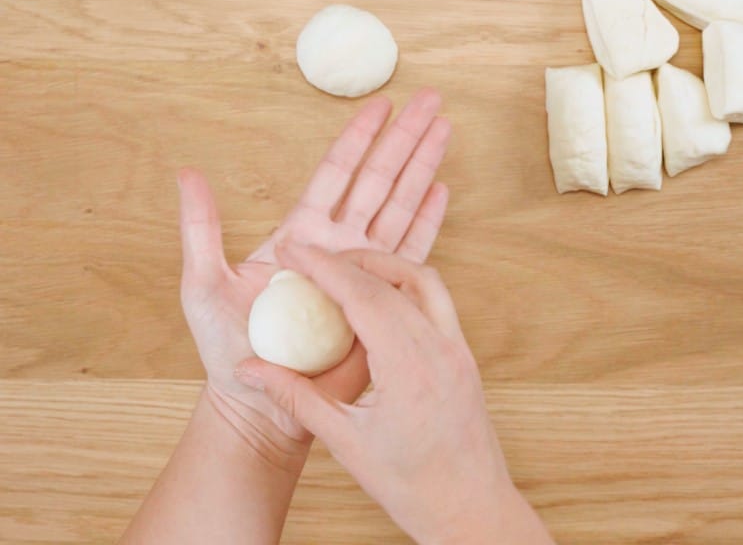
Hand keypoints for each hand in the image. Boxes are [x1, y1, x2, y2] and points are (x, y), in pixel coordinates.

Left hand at [177, 89, 450, 452]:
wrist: (259, 403)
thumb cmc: (229, 346)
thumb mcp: (203, 282)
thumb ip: (201, 227)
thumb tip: (186, 172)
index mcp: (302, 232)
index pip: (337, 171)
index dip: (359, 136)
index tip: (380, 104)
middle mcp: (338, 243)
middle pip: (379, 178)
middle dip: (405, 138)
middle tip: (429, 100)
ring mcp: (363, 270)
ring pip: (401, 206)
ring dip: (423, 168)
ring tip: (444, 132)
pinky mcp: (382, 299)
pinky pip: (411, 253)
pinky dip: (428, 221)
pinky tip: (442, 192)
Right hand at [235, 244, 554, 544]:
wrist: (473, 511)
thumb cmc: (412, 487)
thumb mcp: (345, 443)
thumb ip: (295, 398)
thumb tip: (249, 369)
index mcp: (410, 368)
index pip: (362, 295)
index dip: (322, 266)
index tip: (293, 249)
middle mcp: (440, 347)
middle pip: (390, 279)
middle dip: (344, 260)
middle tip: (307, 258)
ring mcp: (457, 347)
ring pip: (422, 279)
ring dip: (380, 265)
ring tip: (341, 270)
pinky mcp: (463, 352)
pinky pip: (434, 300)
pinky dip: (403, 284)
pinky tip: (377, 297)